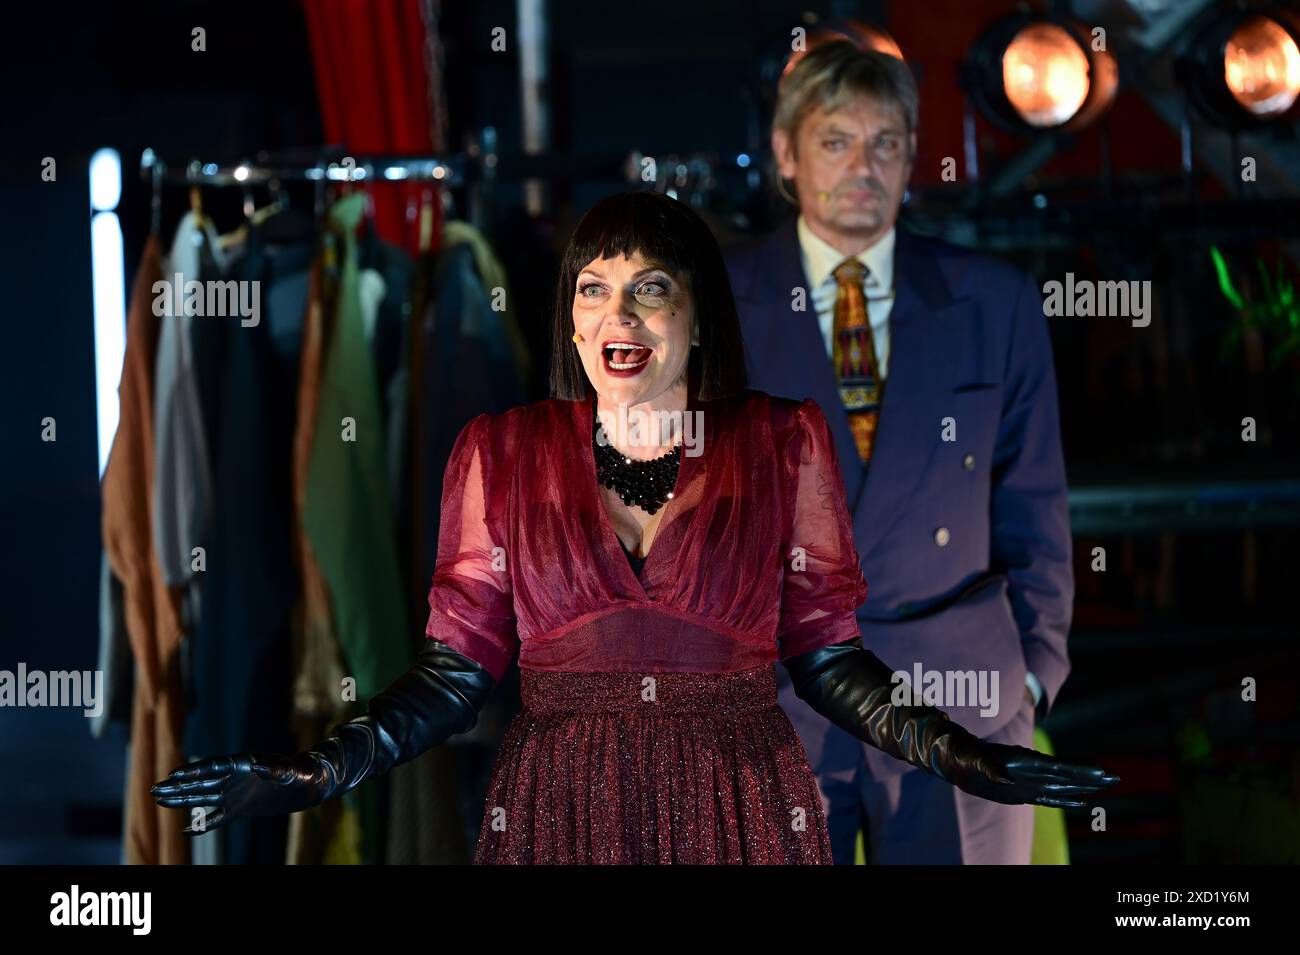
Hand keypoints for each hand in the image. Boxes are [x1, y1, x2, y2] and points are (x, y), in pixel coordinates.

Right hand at [151, 751, 332, 833]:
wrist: (312, 782)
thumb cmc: (304, 772)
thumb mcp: (293, 770)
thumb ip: (275, 768)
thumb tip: (257, 765)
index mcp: (245, 764)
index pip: (215, 767)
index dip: (195, 770)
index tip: (174, 774)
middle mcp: (236, 778)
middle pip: (201, 781)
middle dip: (178, 785)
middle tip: (154, 787)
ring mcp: (236, 794)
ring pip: (203, 797)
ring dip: (181, 798)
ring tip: (158, 798)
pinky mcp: (241, 809)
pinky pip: (217, 818)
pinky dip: (202, 825)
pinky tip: (185, 829)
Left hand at [941, 740, 1118, 808]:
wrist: (957, 758)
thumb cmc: (964, 755)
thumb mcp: (973, 759)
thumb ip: (989, 768)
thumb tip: (1003, 779)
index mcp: (1021, 760)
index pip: (1054, 766)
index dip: (1076, 770)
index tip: (1096, 771)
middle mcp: (1030, 770)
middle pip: (1066, 774)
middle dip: (1090, 777)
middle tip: (1114, 778)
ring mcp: (1030, 781)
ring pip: (1062, 785)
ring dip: (1084, 787)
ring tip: (1107, 785)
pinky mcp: (1024, 793)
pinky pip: (1049, 798)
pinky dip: (1065, 801)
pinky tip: (1081, 804)